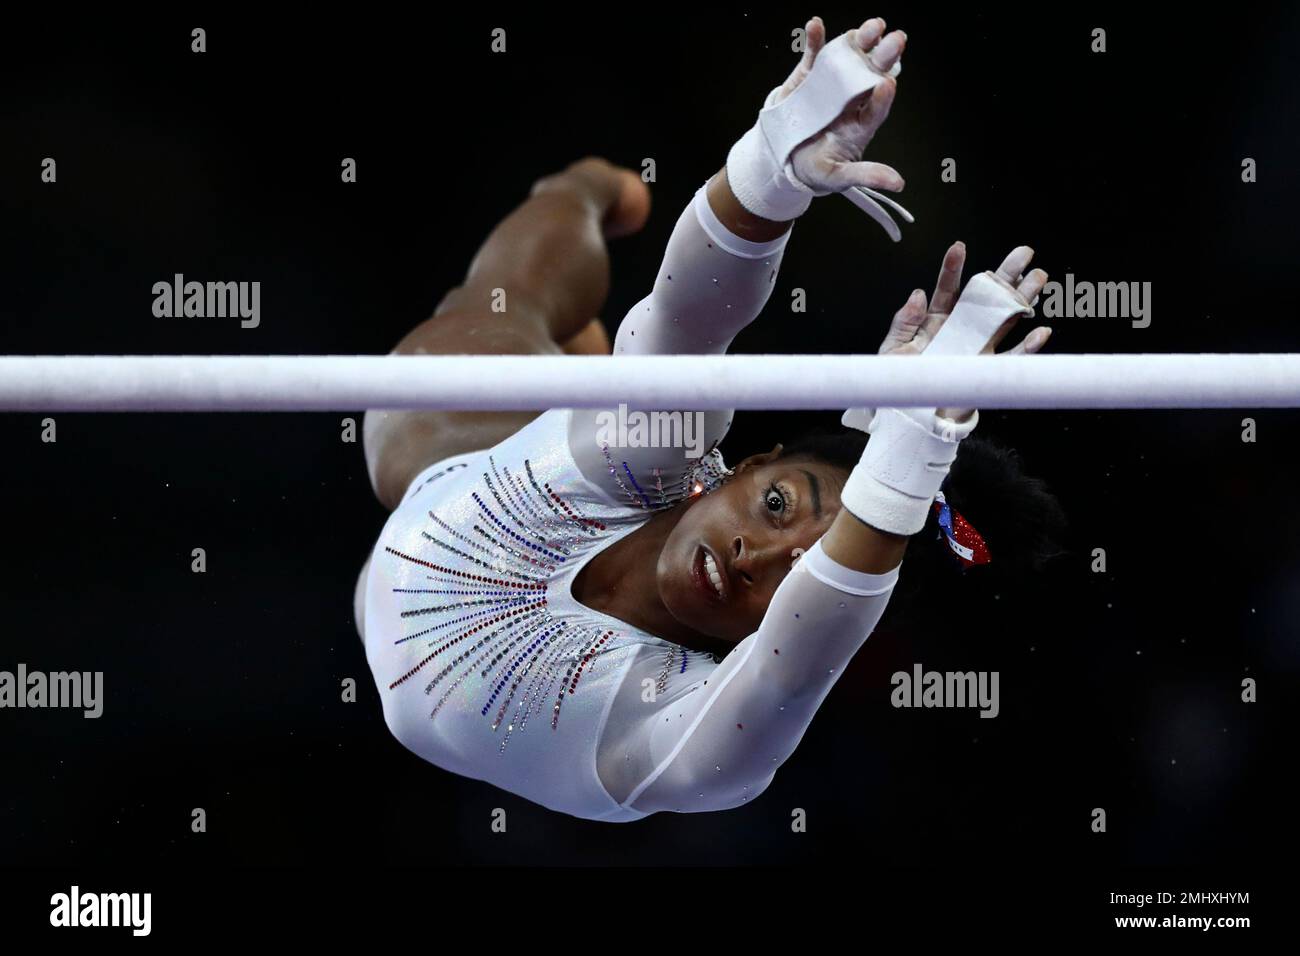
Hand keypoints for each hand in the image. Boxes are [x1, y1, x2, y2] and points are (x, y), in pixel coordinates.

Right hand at [776, 16, 906, 195]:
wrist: (782, 158)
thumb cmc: (815, 169)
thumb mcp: (838, 178)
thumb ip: (866, 175)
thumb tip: (898, 183)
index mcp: (862, 122)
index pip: (878, 106)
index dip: (883, 95)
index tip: (887, 84)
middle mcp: (853, 98)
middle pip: (872, 73)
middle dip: (885, 56)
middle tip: (896, 41)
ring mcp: (832, 83)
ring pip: (851, 57)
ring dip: (861, 39)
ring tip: (873, 27)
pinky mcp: (809, 75)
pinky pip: (814, 54)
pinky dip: (815, 39)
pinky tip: (815, 25)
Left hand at [877, 241, 1052, 419]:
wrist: (912, 416)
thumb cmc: (902, 382)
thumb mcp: (893, 350)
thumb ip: (904, 322)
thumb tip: (918, 294)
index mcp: (937, 320)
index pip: (948, 289)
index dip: (954, 268)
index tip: (959, 248)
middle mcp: (962, 328)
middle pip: (987, 296)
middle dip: (1004, 273)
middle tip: (1024, 252)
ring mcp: (978, 346)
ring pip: (1006, 318)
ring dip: (1023, 299)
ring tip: (1039, 278)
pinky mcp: (988, 369)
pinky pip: (1014, 357)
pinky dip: (1029, 346)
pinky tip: (1041, 331)